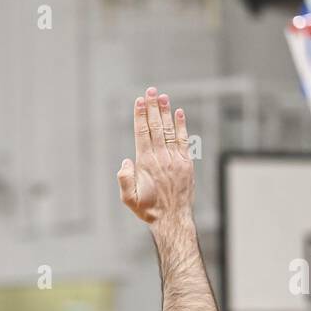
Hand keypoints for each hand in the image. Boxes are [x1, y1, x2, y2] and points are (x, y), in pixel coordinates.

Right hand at [117, 87, 194, 226]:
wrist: (172, 219)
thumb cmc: (148, 210)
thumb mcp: (128, 199)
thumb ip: (124, 180)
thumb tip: (125, 162)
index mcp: (145, 164)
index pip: (142, 134)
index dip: (140, 116)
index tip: (139, 101)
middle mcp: (161, 158)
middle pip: (156, 127)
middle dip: (152, 107)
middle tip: (151, 91)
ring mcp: (175, 160)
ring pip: (170, 130)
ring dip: (166, 112)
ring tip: (163, 96)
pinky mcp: (186, 163)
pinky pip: (184, 140)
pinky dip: (181, 125)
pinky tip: (179, 112)